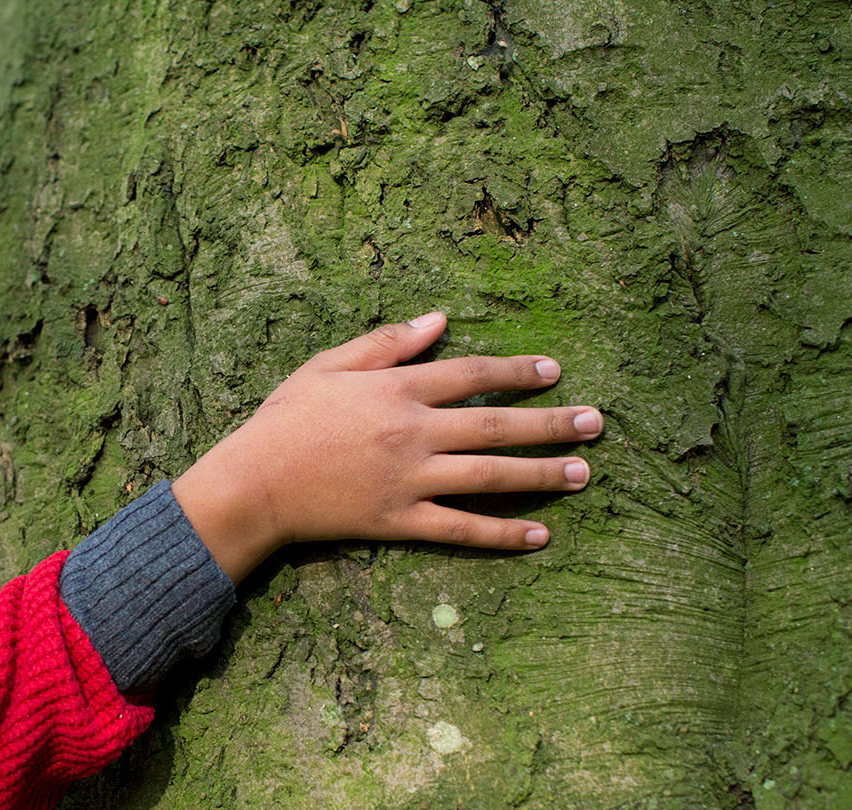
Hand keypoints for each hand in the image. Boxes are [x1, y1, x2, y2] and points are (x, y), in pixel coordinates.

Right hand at [171, 312, 602, 583]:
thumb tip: (441, 319)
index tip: (555, 372)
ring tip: (584, 472)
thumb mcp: (329, 364)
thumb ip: (387, 341)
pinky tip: (540, 533)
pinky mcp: (400, 520)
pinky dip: (503, 533)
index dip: (517, 371)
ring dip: (542, 474)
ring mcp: (409, 479)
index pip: (472, 375)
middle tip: (596, 423)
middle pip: (495, 425)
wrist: (255, 482)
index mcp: (397, 389)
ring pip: (490, 476)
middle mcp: (413, 432)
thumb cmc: (287, 418)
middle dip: (551, 423)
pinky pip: (462, 528)